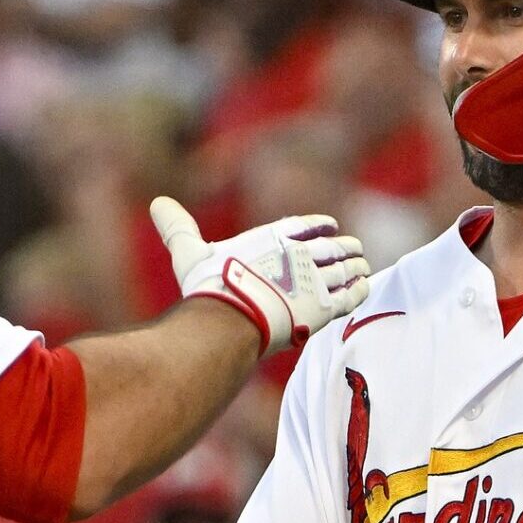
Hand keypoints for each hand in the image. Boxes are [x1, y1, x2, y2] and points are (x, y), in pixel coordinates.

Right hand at [150, 197, 369, 354]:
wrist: (229, 320)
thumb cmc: (209, 288)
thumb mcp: (190, 252)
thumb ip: (178, 227)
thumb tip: (157, 202)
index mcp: (272, 237)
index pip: (304, 226)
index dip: (319, 226)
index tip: (331, 226)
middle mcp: (298, 254)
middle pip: (330, 247)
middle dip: (344, 248)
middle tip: (354, 249)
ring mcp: (314, 280)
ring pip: (345, 269)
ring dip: (356, 267)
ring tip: (363, 267)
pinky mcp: (324, 308)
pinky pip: (351, 296)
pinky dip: (360, 289)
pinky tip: (365, 287)